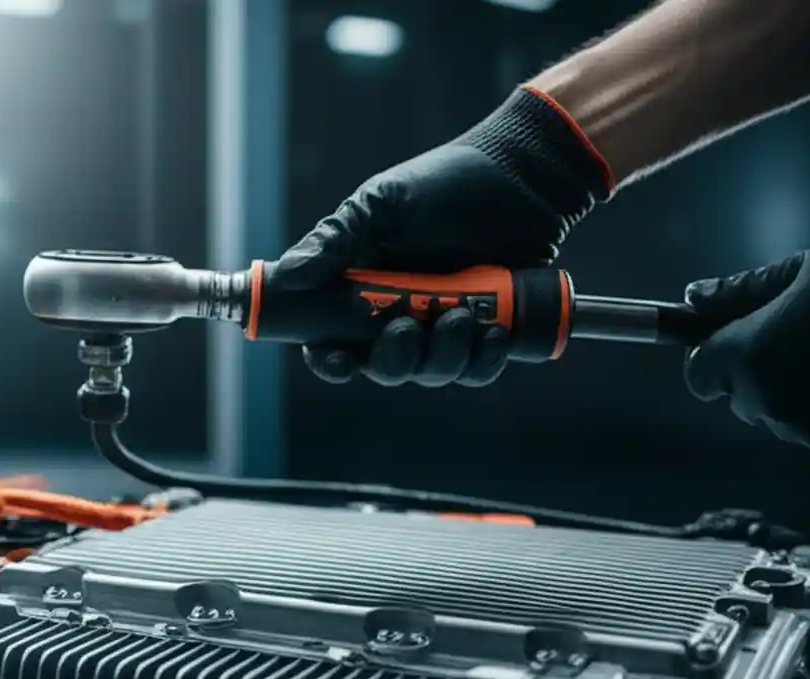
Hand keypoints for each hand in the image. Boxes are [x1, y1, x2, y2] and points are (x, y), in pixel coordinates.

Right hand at [276, 86, 611, 385]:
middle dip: (393, 359)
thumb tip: (289, 275)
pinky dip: (484, 362)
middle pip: (381, 367)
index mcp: (361, 289)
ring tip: (461, 317)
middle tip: (407, 327)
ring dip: (442, 357)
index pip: (331, 341)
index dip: (330, 361)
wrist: (520, 175)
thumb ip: (335, 238)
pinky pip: (478, 370)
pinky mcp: (486, 331)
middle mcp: (398, 314)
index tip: (341, 359)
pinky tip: (494, 334)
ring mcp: (442, 326)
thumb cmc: (444, 183)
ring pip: (430, 372)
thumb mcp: (381, 202)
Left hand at [684, 249, 809, 457]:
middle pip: (738, 398)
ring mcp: (799, 428)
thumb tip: (693, 297)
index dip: (713, 360)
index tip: (736, 344)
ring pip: (777, 416)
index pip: (699, 374)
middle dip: (757, 377)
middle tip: (803, 345)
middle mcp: (763, 398)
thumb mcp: (806, 272)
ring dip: (793, 395)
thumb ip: (742, 288)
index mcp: (745, 354)